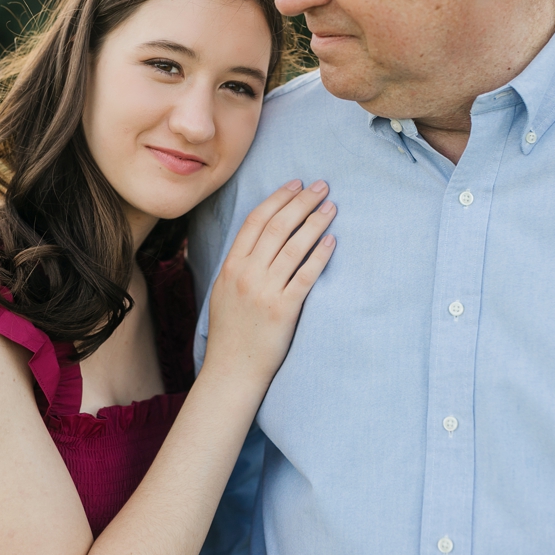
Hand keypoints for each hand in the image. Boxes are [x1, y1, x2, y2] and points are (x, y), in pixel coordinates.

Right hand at [205, 179, 335, 383]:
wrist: (232, 369)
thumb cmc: (230, 331)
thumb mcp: (222, 291)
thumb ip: (237, 264)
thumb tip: (255, 238)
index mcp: (230, 266)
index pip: (256, 221)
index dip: (278, 198)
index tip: (296, 184)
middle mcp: (246, 274)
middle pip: (277, 227)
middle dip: (301, 202)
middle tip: (322, 187)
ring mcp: (264, 292)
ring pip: (294, 247)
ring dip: (315, 223)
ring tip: (331, 207)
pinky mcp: (283, 310)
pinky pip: (305, 276)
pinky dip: (319, 256)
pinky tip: (332, 241)